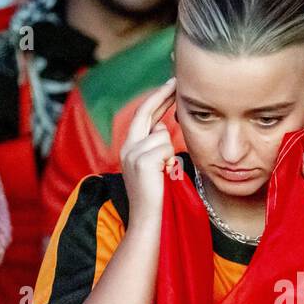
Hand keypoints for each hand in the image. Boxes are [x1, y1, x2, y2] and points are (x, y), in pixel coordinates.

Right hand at [119, 77, 177, 222]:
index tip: (170, 86)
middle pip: (146, 112)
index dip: (156, 99)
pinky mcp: (142, 161)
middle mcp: (127, 148)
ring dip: (170, 154)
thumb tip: (161, 126)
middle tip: (177, 82)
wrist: (147, 220)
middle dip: (163, 95)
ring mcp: (132, 153)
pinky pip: (166, 148)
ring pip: (163, 136)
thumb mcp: (154, 167)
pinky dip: (170, 162)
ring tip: (165, 174)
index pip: (143, 116)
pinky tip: (164, 176)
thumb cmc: (157, 197)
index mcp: (129, 148)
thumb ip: (155, 145)